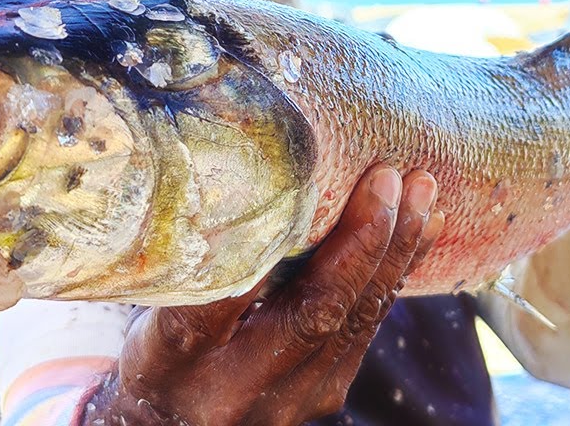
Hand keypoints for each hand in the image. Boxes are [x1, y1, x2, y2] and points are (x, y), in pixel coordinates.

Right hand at [85, 165, 444, 425]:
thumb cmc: (154, 350)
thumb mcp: (148, 307)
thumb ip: (185, 259)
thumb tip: (217, 170)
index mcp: (173, 360)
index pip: (213, 304)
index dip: (254, 247)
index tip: (288, 183)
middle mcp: (234, 388)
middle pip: (311, 314)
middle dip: (360, 241)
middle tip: (388, 179)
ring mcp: (287, 399)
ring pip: (353, 322)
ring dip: (393, 250)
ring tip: (421, 191)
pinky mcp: (322, 395)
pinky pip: (366, 330)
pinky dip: (393, 273)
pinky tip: (420, 229)